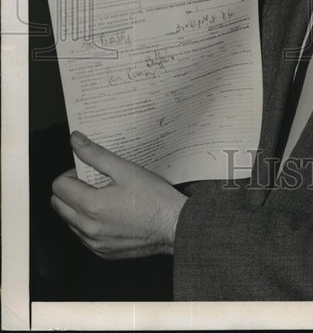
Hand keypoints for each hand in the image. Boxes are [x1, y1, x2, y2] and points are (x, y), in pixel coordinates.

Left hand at [51, 131, 186, 259]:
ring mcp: (94, 243)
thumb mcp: (125, 169)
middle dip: (71, 190)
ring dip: (79, 207)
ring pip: (70, 221)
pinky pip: (84, 236)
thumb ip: (96, 155)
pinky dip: (90, 223)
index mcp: (91, 205)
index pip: (58, 186)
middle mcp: (88, 228)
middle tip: (94, 183)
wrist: (174, 226)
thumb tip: (76, 141)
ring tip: (105, 197)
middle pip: (58, 205)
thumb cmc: (154, 198)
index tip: (88, 172)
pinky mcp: (103, 252)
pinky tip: (111, 214)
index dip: (72, 174)